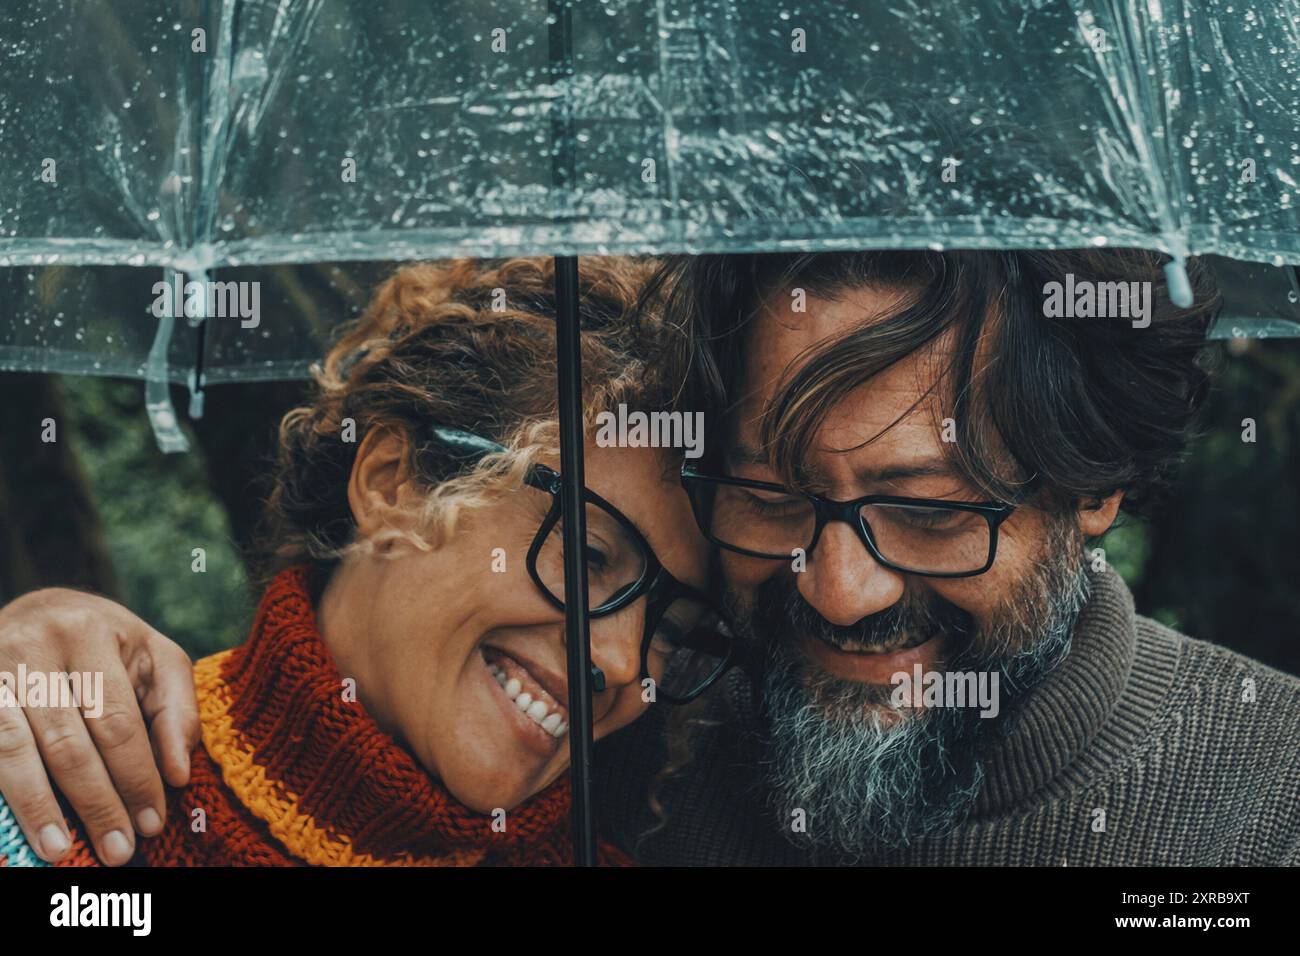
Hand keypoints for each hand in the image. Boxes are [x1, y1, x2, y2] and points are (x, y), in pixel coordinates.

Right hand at [0, 588, 197, 865]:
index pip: (116, 720)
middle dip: (96, 802)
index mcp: (88, 631)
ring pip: (14, 751)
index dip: (136, 776)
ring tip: (61, 850)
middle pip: (67, 742)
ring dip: (39, 808)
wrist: (37, 610)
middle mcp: (32, 647)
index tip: (152, 821)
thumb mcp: (153, 657)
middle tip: (118, 849)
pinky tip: (17, 824)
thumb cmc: (108, 642)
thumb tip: (179, 773)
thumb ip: (175, 710)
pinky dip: (3, 790)